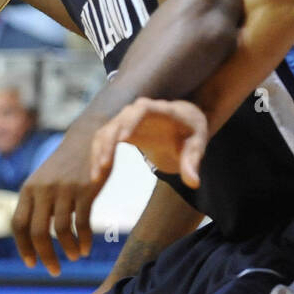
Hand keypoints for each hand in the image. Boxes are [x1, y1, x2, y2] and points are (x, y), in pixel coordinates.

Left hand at [11, 126, 102, 275]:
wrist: (88, 136)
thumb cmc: (64, 166)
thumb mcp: (43, 181)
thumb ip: (35, 204)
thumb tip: (29, 237)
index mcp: (28, 189)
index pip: (18, 224)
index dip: (23, 247)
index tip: (32, 264)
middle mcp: (43, 189)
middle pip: (37, 232)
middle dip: (45, 256)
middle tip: (54, 270)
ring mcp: (64, 189)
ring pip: (60, 230)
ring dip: (67, 249)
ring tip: (74, 256)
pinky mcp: (85, 189)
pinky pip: (81, 223)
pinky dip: (83, 239)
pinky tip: (86, 248)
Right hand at [89, 98, 208, 188]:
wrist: (181, 123)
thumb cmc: (190, 132)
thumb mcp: (197, 145)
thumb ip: (193, 163)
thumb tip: (194, 184)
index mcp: (159, 110)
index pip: (142, 110)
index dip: (131, 122)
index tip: (123, 139)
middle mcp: (137, 112)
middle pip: (118, 122)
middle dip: (109, 142)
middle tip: (104, 165)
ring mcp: (126, 121)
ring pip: (106, 132)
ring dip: (99, 152)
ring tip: (96, 176)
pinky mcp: (119, 131)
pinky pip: (104, 141)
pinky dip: (98, 156)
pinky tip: (96, 175)